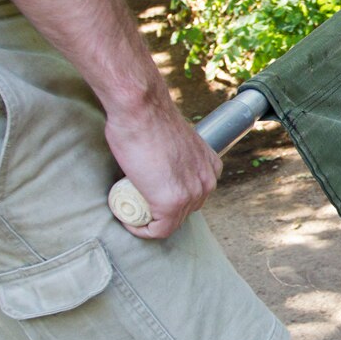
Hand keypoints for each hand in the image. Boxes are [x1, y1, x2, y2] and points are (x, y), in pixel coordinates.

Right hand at [103, 101, 221, 240]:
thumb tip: (164, 162)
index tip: (149, 196)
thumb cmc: (149, 119)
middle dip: (161, 212)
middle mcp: (207, 181)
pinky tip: (129, 222)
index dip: (170, 200)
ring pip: (171, 222)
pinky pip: (158, 230)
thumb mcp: (176, 143)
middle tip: (137, 202)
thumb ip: (178, 156)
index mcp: (210, 166)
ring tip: (132, 210)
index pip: (193, 195)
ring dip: (150, 221)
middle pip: (184, 210)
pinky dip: (141, 230)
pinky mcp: (172, 203)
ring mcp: (192, 194)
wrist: (141, 109)